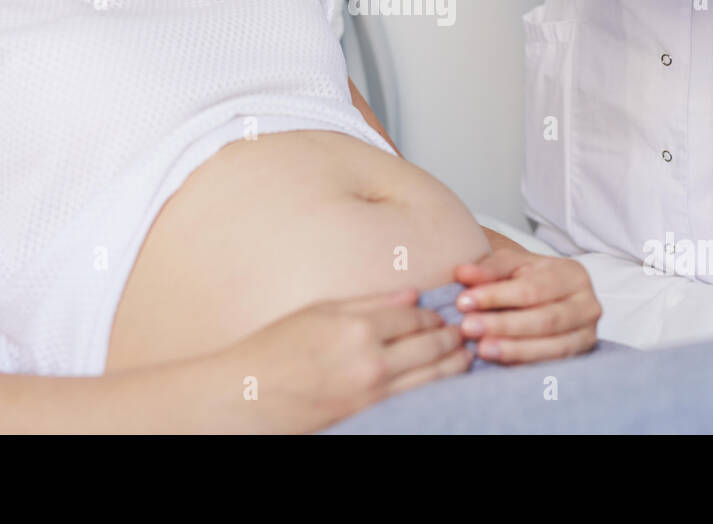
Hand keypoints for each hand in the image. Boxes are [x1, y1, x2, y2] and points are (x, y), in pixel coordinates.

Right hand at [218, 287, 470, 433]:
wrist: (246, 398)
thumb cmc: (273, 351)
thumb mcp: (318, 312)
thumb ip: (368, 302)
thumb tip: (411, 295)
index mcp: (357, 327)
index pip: (415, 316)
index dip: (434, 315)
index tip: (443, 315)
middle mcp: (371, 361)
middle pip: (432, 345)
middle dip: (454, 338)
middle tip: (466, 333)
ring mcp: (373, 394)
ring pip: (434, 377)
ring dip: (456, 365)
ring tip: (466, 356)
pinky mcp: (371, 417)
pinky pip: (417, 400)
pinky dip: (436, 389)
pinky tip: (444, 382)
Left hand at [450, 248, 601, 364]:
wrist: (547, 297)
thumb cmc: (525, 277)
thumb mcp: (510, 264)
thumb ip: (488, 268)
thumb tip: (462, 273)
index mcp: (572, 274)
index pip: (532, 289)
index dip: (496, 297)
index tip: (463, 302)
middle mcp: (588, 305)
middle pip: (545, 320)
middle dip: (504, 326)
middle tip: (468, 328)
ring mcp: (588, 335)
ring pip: (552, 347)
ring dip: (514, 350)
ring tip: (481, 349)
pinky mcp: (581, 357)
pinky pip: (553, 366)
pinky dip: (526, 365)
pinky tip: (499, 365)